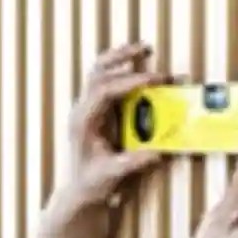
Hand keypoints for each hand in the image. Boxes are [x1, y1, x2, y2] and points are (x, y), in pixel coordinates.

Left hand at [63, 42, 171, 210]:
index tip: (154, 80)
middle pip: (97, 73)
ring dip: (119, 57)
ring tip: (142, 48)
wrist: (80, 189)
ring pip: (97, 71)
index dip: (129, 82)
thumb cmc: (94, 183)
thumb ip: (132, 164)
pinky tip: (135, 63)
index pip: (104, 92)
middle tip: (147, 48)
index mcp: (83, 122)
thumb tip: (157, 153)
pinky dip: (119, 68)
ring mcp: (85, 107)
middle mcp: (81, 110)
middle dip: (122, 58)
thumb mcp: (112, 175)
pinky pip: (103, 80)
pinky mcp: (93, 108)